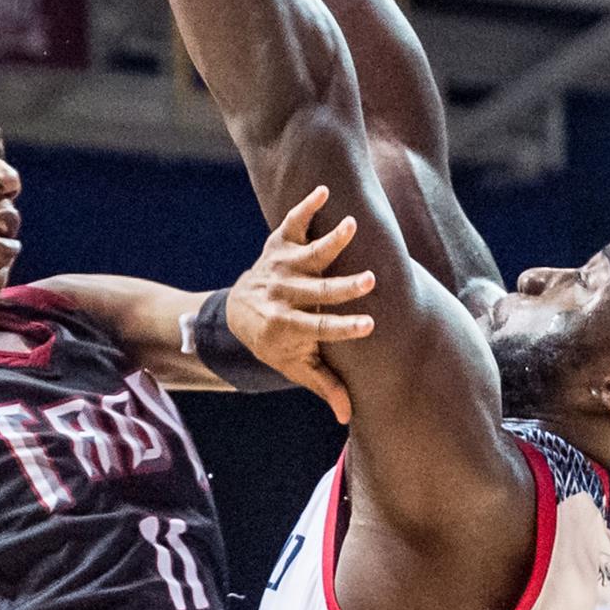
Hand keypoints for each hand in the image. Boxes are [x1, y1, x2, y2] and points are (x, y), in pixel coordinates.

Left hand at [227, 186, 376, 420]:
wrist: (239, 312)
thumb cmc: (277, 343)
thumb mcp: (296, 367)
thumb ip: (324, 386)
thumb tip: (348, 418)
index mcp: (288, 328)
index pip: (320, 329)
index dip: (343, 328)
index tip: (369, 325)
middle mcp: (282, 296)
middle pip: (316, 292)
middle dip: (342, 287)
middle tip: (370, 280)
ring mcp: (280, 268)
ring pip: (306, 254)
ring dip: (329, 241)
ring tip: (352, 225)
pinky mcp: (278, 245)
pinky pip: (290, 224)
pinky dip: (304, 207)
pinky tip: (323, 191)